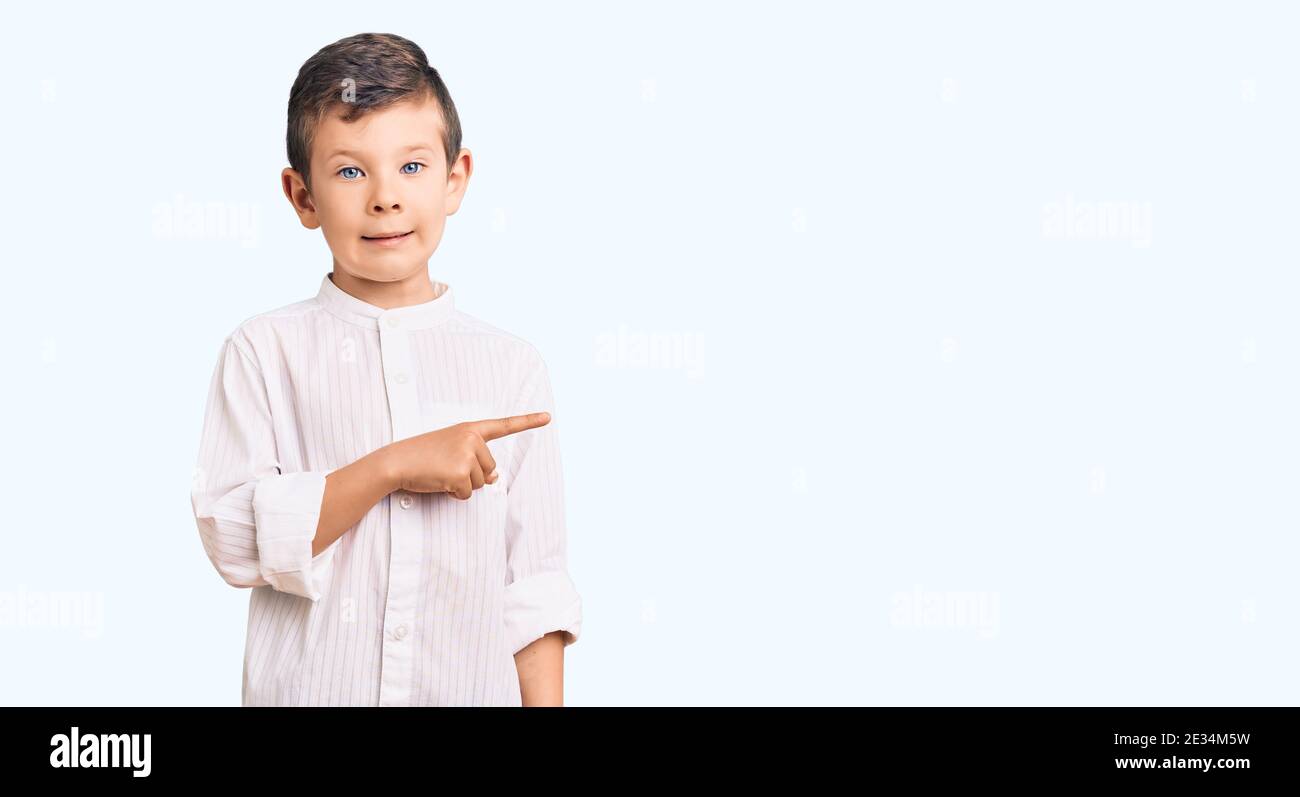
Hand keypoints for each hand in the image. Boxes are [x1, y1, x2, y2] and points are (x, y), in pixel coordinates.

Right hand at [383, 412, 550, 499]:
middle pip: (490, 469)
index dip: (528, 422)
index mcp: (470, 429)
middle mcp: (472, 439)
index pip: (503, 425)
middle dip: (471, 475)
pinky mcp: (460, 473)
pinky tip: (439, 482)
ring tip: (440, 473)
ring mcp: (467, 455)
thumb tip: (495, 478)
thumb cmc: (421, 457)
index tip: (548, 417)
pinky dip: (455, 494)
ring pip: (480, 483)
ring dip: (462, 485)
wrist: (395, 462)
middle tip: (446, 468)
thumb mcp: (451, 452)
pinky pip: (467, 494)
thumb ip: (476, 460)